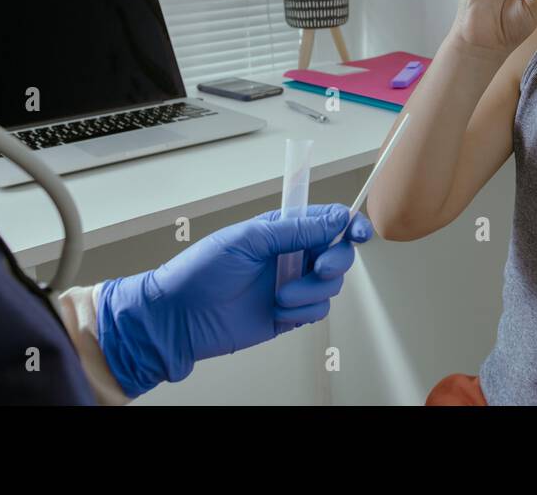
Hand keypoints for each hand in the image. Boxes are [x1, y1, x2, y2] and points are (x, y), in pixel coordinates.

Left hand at [95, 203, 373, 396]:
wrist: (178, 317)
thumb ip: (295, 229)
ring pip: (330, 285)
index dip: (348, 223)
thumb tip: (334, 219)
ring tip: (280, 295)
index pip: (327, 220)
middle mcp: (290, 256)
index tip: (358, 231)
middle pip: (338, 252)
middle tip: (319, 266)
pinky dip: (302, 311)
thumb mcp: (248, 240)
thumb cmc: (199, 271)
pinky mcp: (289, 314)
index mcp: (281, 230)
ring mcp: (292, 285)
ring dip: (310, 291)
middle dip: (334, 259)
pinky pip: (317, 310)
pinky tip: (278, 310)